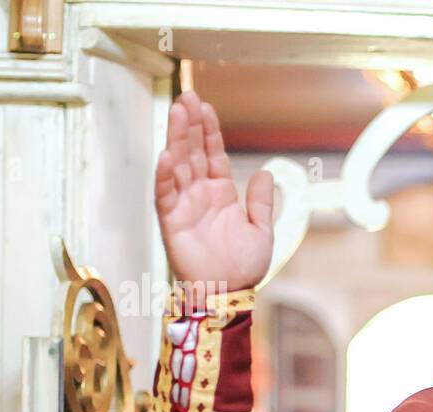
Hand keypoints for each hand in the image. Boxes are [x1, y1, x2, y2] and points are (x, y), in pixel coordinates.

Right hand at [154, 91, 273, 307]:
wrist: (229, 293)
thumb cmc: (243, 267)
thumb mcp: (262, 230)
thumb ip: (262, 202)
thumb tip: (267, 173)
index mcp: (221, 194)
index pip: (213, 155)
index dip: (209, 132)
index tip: (206, 107)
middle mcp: (200, 195)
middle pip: (192, 152)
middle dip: (190, 125)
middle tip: (187, 97)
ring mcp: (185, 206)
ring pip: (178, 166)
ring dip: (177, 139)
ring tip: (177, 113)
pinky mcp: (172, 222)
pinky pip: (166, 195)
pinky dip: (165, 176)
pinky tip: (167, 155)